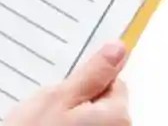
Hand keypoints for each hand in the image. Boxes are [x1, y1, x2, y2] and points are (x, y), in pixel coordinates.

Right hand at [4, 42, 131, 124]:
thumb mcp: (58, 98)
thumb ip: (93, 74)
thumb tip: (119, 50)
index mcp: (118, 117)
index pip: (114, 84)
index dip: (86, 86)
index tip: (64, 96)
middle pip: (104, 107)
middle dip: (78, 107)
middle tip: (48, 118)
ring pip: (90, 124)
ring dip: (70, 124)